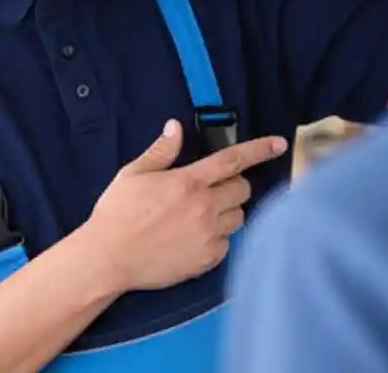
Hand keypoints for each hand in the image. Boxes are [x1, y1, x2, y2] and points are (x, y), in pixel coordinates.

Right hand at [82, 119, 288, 293]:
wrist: (108, 258)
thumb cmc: (117, 214)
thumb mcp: (133, 174)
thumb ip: (161, 151)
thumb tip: (176, 127)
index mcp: (188, 182)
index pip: (233, 160)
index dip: (260, 150)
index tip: (279, 144)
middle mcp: (204, 207)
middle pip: (242, 189)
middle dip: (233, 185)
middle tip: (212, 189)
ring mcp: (208, 235)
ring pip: (239, 217)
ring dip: (228, 211)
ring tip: (201, 215)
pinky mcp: (207, 259)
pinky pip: (228, 244)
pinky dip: (218, 238)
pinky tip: (195, 237)